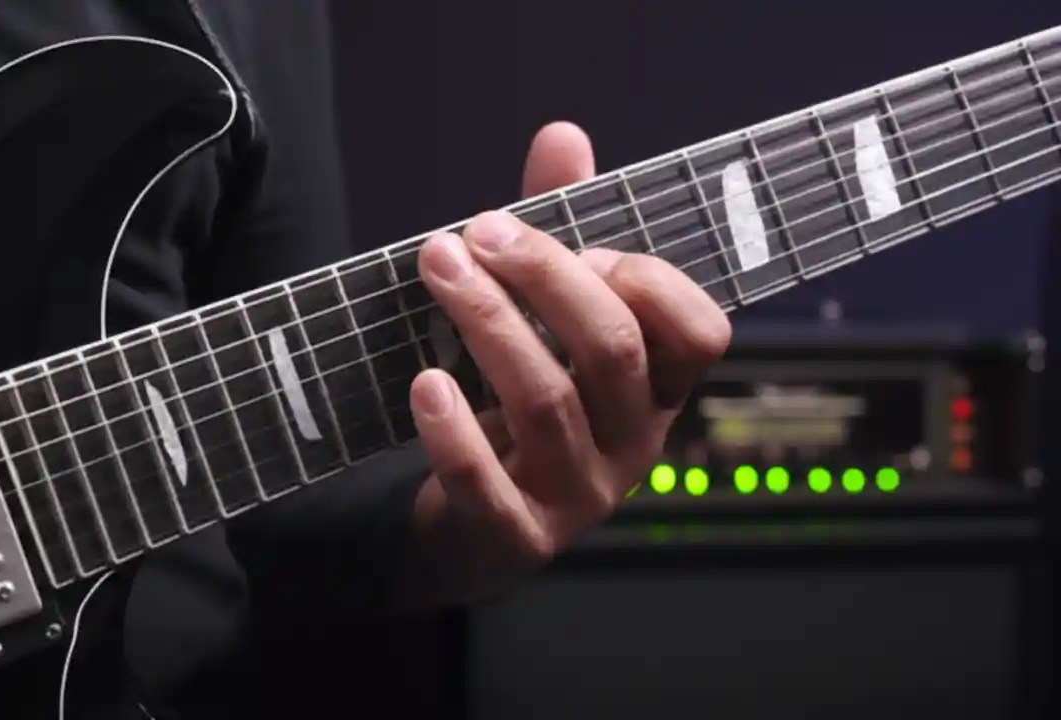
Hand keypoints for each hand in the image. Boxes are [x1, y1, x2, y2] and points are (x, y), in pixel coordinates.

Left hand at [396, 122, 730, 608]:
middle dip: (544, 275)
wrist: (473, 526)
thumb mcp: (548, 321)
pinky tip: (424, 381)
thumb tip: (564, 134)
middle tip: (475, 231)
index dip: (646, 279)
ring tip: (438, 267)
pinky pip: (485, 483)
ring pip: (546, 401)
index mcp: (656, 390)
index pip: (699, 333)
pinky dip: (453, 428)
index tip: (583, 245)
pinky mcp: (512, 534)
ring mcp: (575, 494)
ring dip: (488, 322)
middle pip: (611, 349)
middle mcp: (630, 444)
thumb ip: (561, 235)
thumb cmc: (522, 403)